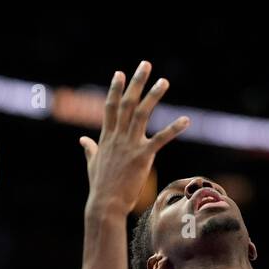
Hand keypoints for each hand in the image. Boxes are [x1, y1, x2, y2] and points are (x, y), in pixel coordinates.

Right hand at [81, 61, 188, 214]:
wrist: (105, 204)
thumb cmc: (99, 186)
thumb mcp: (92, 163)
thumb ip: (89, 149)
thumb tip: (82, 140)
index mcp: (106, 137)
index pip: (111, 107)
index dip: (116, 89)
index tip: (120, 73)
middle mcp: (117, 137)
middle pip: (127, 103)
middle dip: (136, 82)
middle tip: (145, 64)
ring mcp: (129, 145)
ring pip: (142, 114)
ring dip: (153, 96)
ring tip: (164, 81)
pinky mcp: (142, 157)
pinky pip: (161, 139)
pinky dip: (174, 128)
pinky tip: (186, 120)